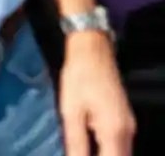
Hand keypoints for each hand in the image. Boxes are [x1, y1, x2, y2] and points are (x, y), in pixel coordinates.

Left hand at [59, 32, 135, 155]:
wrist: (94, 52)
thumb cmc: (79, 79)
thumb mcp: (70, 111)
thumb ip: (76, 142)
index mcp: (114, 131)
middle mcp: (128, 132)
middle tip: (77, 154)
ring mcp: (128, 126)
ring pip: (120, 153)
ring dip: (104, 155)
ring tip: (82, 150)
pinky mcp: (124, 121)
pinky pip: (119, 145)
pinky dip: (106, 150)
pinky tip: (90, 146)